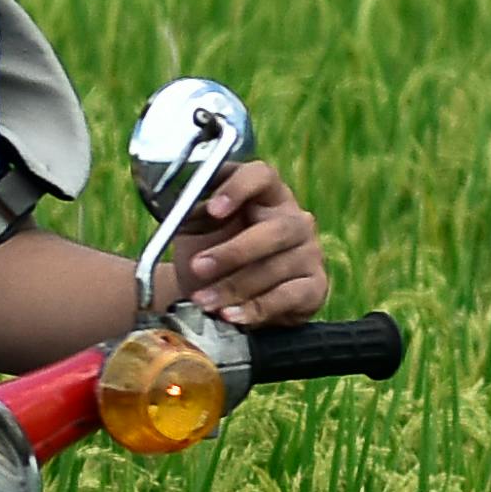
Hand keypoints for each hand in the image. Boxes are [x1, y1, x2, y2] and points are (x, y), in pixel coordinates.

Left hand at [162, 158, 327, 329]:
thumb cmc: (209, 251)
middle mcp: (295, 219)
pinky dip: (254, 309)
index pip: (261, 176)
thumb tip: (176, 209)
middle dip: (233, 252)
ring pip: (275, 268)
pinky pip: (286, 298)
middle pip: (275, 229)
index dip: (239, 189)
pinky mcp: (313, 287)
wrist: (222, 296)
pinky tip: (230, 315)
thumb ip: (187, 213)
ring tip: (203, 301)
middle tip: (199, 267)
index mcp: (267, 194)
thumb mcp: (194, 229)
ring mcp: (309, 253)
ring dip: (234, 288)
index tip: (213, 209)